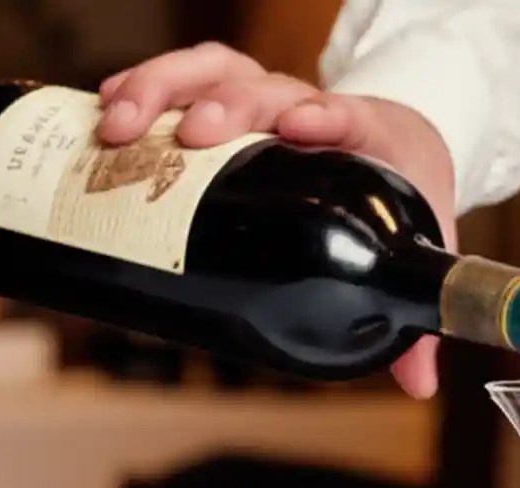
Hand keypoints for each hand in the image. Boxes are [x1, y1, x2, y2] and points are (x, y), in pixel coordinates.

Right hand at [96, 42, 456, 398]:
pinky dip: (139, 84)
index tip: (297, 127)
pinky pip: (181, 76)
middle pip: (260, 89)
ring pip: (210, 72)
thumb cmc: (400, 186)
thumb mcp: (412, 238)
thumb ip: (412, 302)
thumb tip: (418, 383)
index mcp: (357, 135)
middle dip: (223, 105)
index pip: (340, 114)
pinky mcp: (224, 94)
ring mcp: (260, 97)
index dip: (319, 115)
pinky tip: (101, 109)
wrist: (395, 138)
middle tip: (189, 136)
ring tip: (118, 125)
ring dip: (161, 88)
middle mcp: (301, 108)